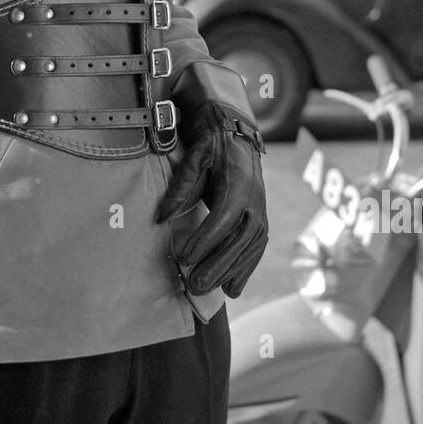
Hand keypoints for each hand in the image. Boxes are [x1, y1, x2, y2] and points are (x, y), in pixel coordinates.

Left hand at [155, 100, 268, 297]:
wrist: (236, 133)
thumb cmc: (211, 145)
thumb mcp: (194, 158)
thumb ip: (181, 188)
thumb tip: (162, 218)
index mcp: (238, 183)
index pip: (225, 217)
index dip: (206, 240)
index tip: (184, 257)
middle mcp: (255, 200)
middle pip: (240, 239)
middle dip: (218, 265)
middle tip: (194, 286)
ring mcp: (260, 212)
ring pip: (250, 249)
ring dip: (230, 273)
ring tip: (206, 290)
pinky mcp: (260, 220)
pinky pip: (256, 249)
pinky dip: (245, 270)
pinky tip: (232, 289)